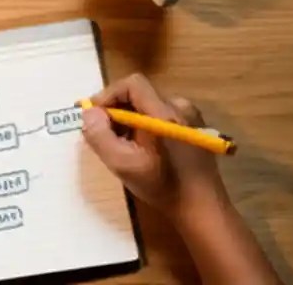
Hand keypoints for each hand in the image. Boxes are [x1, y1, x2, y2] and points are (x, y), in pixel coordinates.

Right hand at [81, 74, 229, 224]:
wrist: (203, 209)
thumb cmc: (163, 187)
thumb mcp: (123, 165)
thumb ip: (100, 136)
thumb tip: (89, 112)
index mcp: (165, 113)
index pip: (132, 84)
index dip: (108, 95)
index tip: (94, 116)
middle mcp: (181, 107)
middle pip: (140, 95)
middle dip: (117, 111)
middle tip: (104, 135)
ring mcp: (191, 117)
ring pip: (150, 107)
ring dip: (131, 121)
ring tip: (122, 146)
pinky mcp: (194, 128)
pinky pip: (162, 117)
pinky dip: (146, 126)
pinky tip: (143, 150)